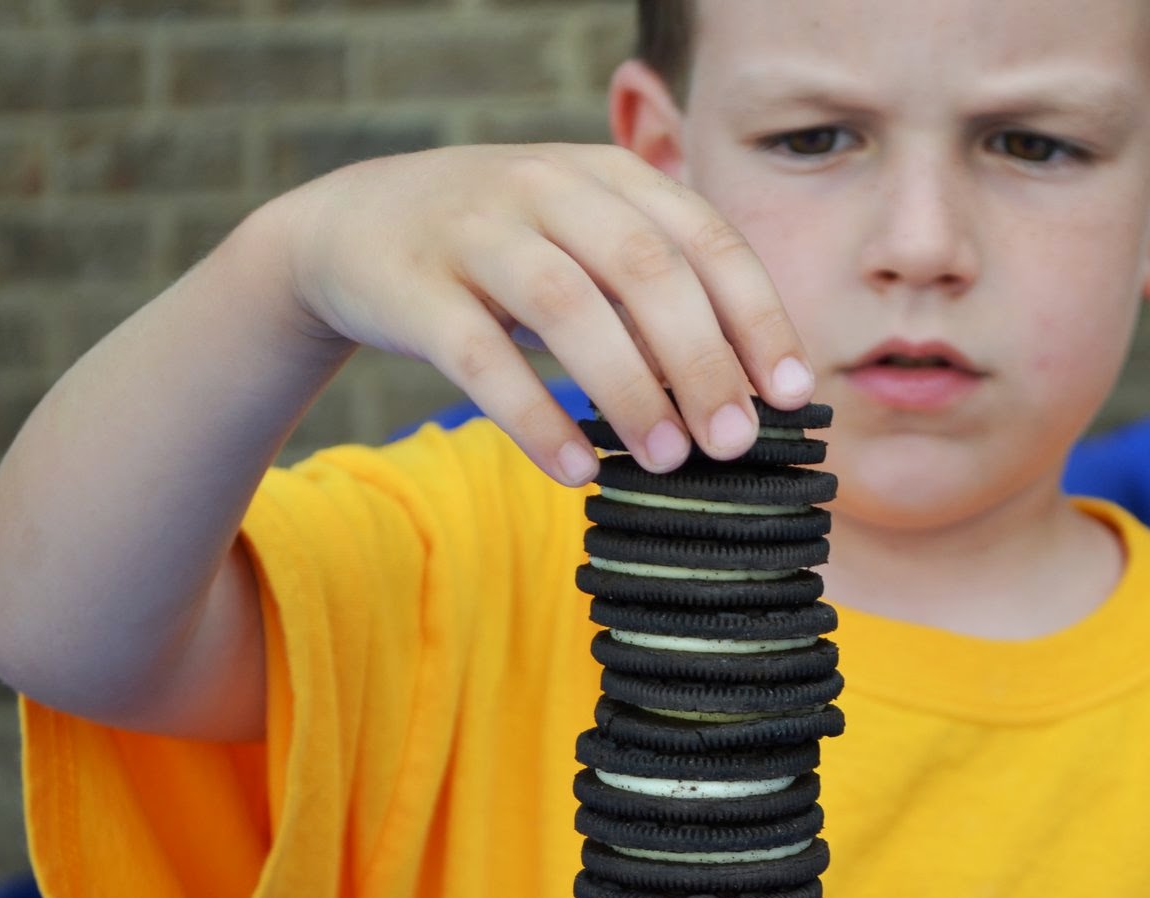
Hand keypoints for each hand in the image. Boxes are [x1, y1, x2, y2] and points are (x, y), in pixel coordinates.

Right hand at [265, 143, 812, 484]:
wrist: (355, 224)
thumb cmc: (506, 251)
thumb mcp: (587, 242)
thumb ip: (660, 294)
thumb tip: (750, 390)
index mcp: (609, 174)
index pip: (706, 237)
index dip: (757, 316)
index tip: (793, 393)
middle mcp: (547, 186)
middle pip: (646, 269)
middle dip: (702, 360)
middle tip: (732, 442)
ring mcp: (475, 230)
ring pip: (567, 305)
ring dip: (628, 389)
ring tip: (665, 461)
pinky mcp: (413, 284)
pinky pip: (478, 356)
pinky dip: (533, 417)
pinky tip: (574, 471)